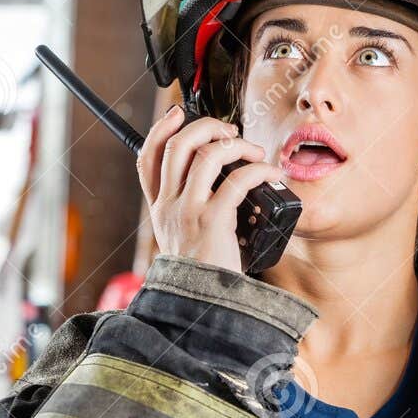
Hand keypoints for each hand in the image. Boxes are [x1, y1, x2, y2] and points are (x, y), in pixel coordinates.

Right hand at [138, 104, 285, 272]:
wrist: (201, 304)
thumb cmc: (202, 272)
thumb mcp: (183, 237)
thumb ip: (191, 208)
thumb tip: (223, 178)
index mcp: (159, 207)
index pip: (147, 158)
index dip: (160, 129)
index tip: (178, 113)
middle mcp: (168, 206)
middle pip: (177, 146)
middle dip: (206, 126)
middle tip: (230, 131)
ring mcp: (188, 212)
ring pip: (206, 156)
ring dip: (236, 145)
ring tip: (254, 151)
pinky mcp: (212, 222)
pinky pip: (237, 181)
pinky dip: (258, 169)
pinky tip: (270, 172)